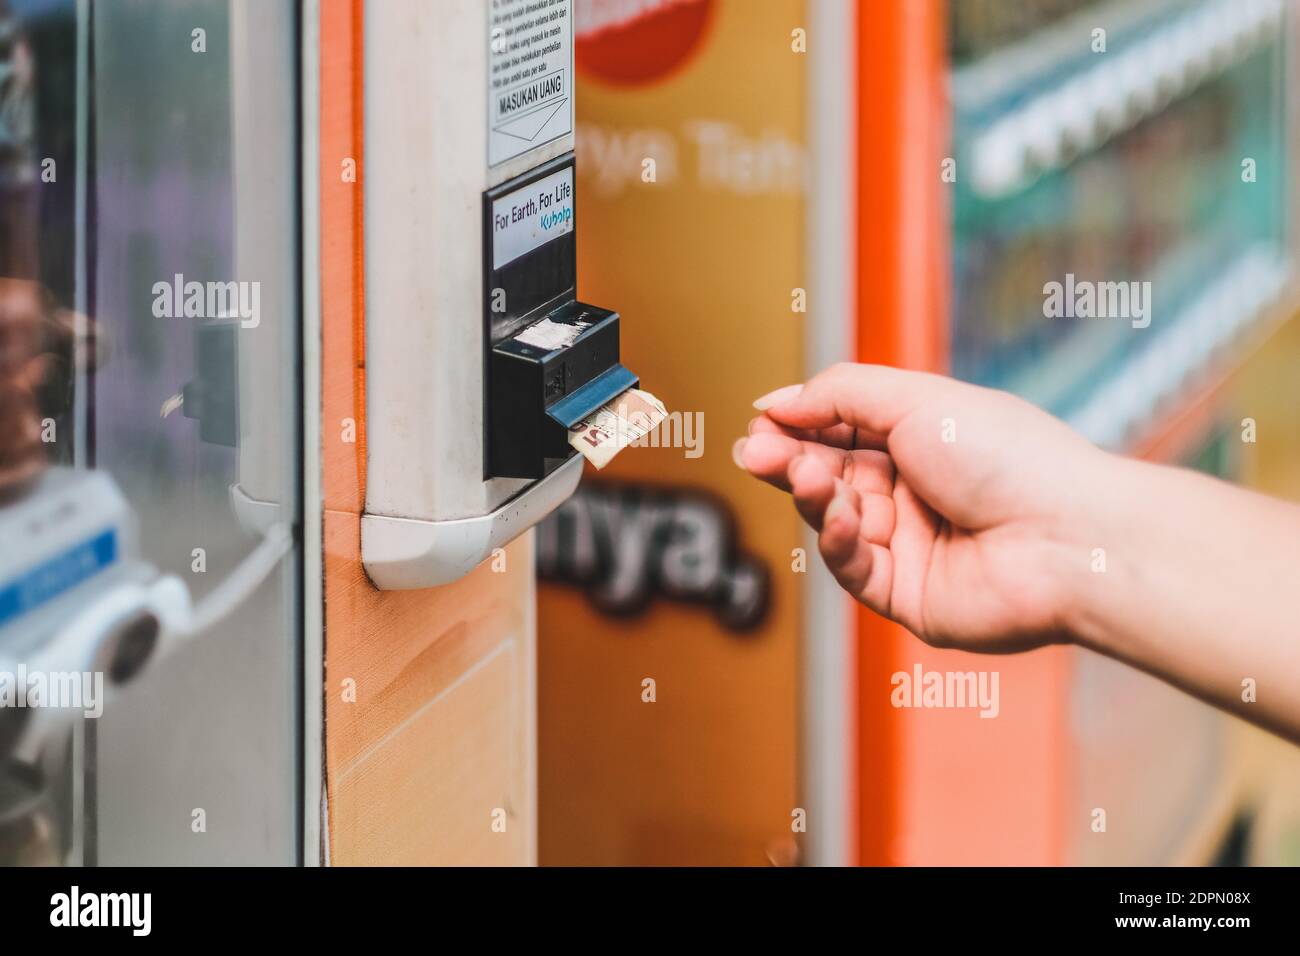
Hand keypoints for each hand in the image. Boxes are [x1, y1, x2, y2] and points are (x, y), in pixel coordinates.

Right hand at [735, 363, 1111, 651]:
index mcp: (921, 441)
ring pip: (832, 521)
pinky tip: (841, 518)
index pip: (839, 432)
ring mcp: (908, 547)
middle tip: (754, 450)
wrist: (1071, 537)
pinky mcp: (906, 596)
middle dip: (789, 460)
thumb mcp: (917, 398)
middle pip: (827, 476)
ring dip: (812, 496)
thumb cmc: (1012, 458)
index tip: (762, 419)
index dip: (798, 426)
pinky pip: (852, 569)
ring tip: (801, 474)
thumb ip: (838, 395)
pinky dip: (837, 542)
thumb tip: (774, 400)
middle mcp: (912, 494)